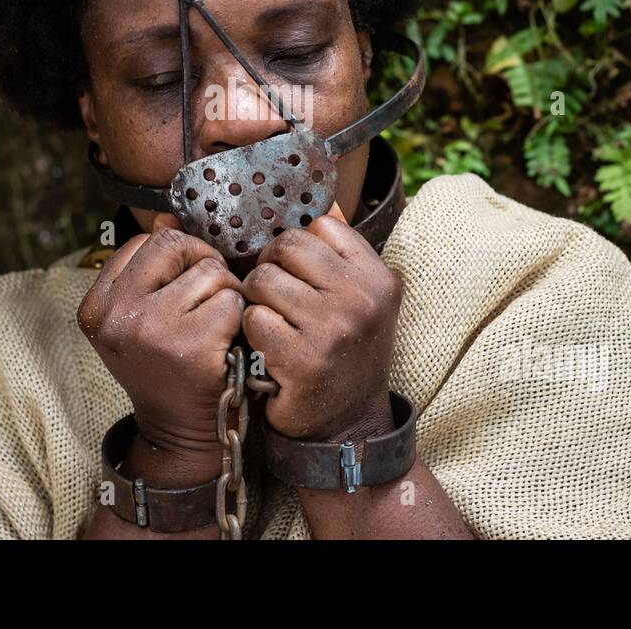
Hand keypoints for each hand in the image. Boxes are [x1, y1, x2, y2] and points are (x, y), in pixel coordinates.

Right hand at [77, 213, 244, 469]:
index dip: (176, 256)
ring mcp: (149, 330)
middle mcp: (115, 316)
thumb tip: (167, 218)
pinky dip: (236, 318)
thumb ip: (151, 269)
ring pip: (208, 271)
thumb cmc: (165, 368)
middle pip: (174, 245)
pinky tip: (224, 342)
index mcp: (96, 306)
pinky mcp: (189, 345)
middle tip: (208, 296)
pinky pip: (230, 301)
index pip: (145, 243)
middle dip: (202, 263)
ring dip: (224, 293)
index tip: (184, 285)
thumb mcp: (141, 317)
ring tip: (214, 325)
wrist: (179, 432)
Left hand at [240, 201, 401, 440]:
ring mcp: (333, 329)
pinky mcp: (303, 359)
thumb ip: (343, 252)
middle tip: (274, 296)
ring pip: (263, 280)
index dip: (296, 245)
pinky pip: (253, 319)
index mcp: (377, 278)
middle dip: (269, 268)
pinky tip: (268, 348)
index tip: (296, 270)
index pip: (319, 226)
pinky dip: (252, 333)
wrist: (348, 425)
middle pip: (285, 246)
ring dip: (256, 301)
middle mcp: (361, 299)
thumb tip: (325, 206)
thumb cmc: (346, 353)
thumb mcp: (360, 299)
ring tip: (272, 322)